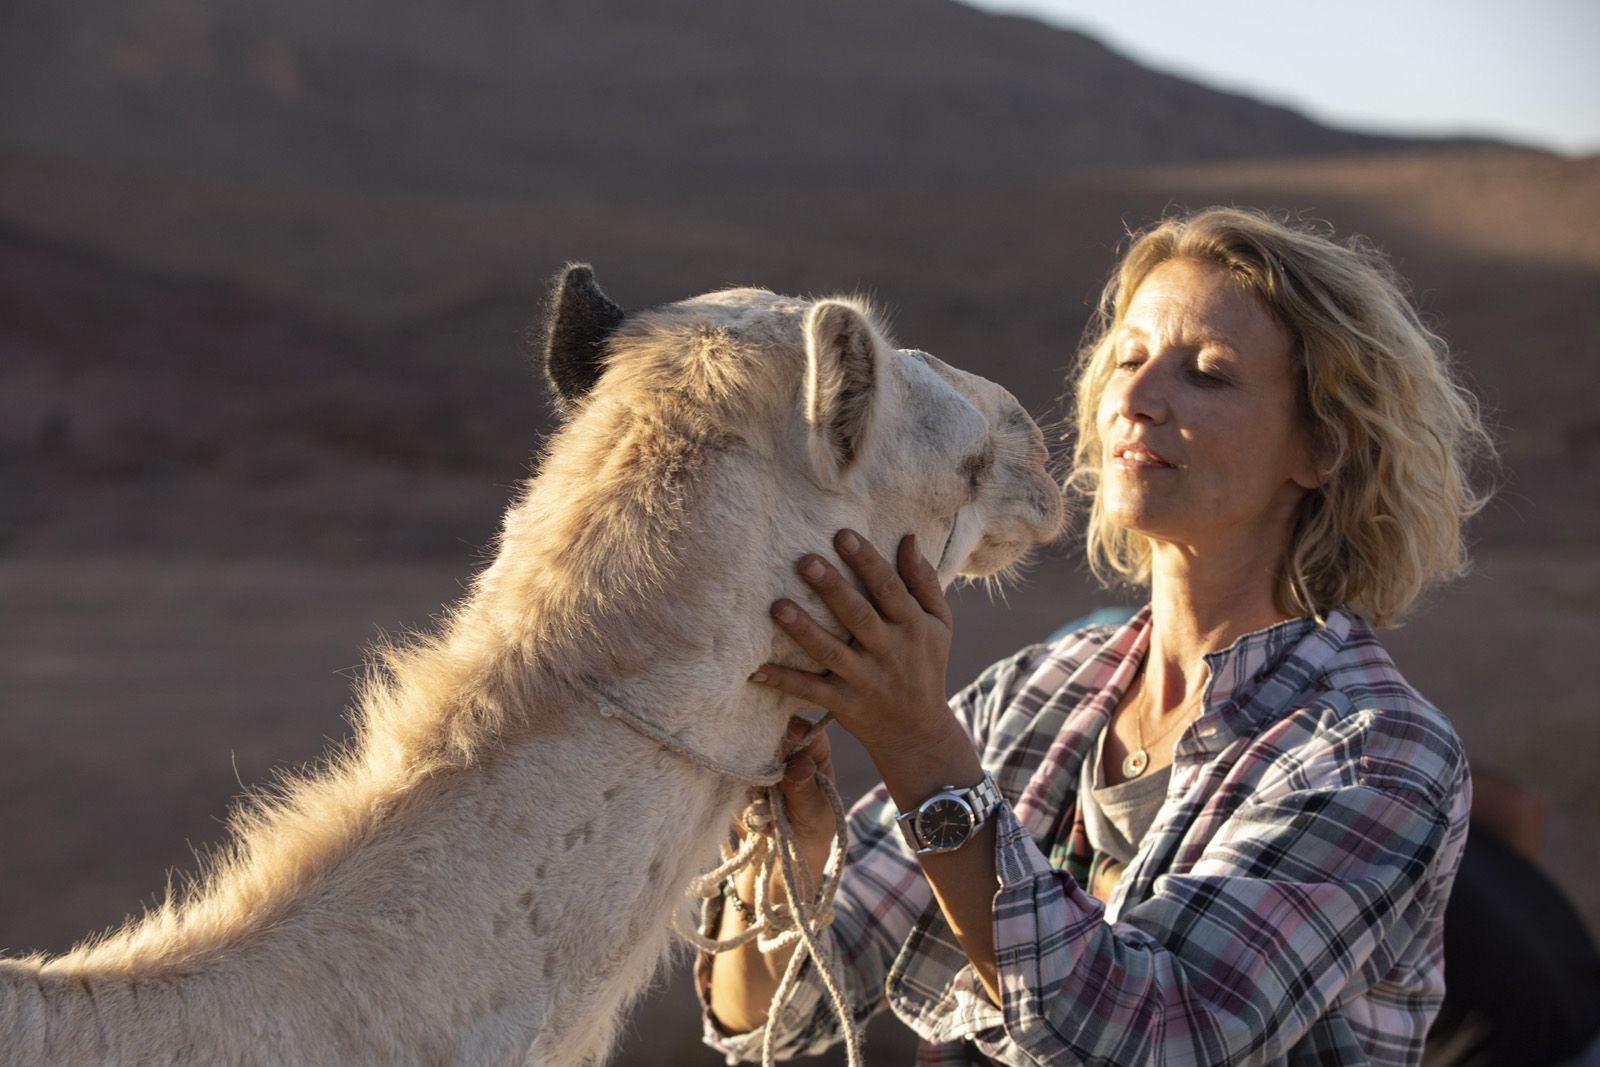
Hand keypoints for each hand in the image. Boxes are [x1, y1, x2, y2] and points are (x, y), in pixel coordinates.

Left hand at [749, 530, 959, 771]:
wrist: (918, 731)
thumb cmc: (925, 664)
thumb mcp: (938, 623)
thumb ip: (923, 581)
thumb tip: (908, 537)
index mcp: (911, 625)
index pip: (889, 587)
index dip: (867, 560)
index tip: (842, 535)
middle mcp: (888, 650)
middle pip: (858, 616)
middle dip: (832, 588)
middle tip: (805, 560)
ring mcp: (864, 679)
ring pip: (831, 652)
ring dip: (803, 630)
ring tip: (777, 606)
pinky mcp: (844, 703)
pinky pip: (811, 691)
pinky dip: (784, 681)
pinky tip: (756, 669)